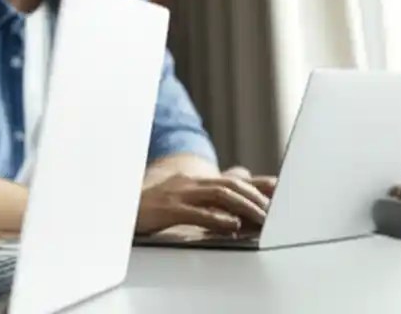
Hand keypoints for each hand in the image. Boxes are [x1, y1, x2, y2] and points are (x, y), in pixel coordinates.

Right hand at [136, 169, 272, 234]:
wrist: (118, 208)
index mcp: (194, 182)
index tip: (282, 192)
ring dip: (243, 207)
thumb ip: (209, 190)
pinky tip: (231, 225)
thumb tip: (241, 176)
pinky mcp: (168, 209)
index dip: (259, 185)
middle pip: (230, 185)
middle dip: (256, 198)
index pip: (234, 179)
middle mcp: (189, 184)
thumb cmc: (152, 205)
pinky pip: (197, 212)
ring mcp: (178, 194)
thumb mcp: (181, 194)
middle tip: (275, 213)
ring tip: (261, 219)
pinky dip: (218, 218)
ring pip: (219, 195)